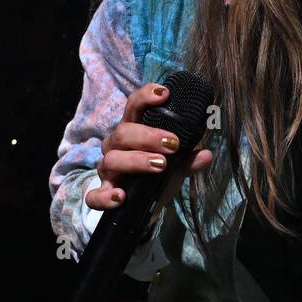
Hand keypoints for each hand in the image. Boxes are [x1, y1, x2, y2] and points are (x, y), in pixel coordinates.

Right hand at [87, 82, 212, 210]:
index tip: (164, 94)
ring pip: (112, 159)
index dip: (145, 96)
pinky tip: (121, 196)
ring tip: (160, 165)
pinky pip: (95, 195)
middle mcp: (115, 147)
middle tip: (173, 144)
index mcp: (132, 132)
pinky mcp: (103, 192)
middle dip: (148, 136)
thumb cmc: (156, 178)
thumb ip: (188, 161)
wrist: (144, 207)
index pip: (133, 107)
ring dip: (136, 160)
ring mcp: (107, 169)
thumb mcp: (175, 168)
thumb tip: (207, 155)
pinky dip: (106, 196)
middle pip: (123, 132)